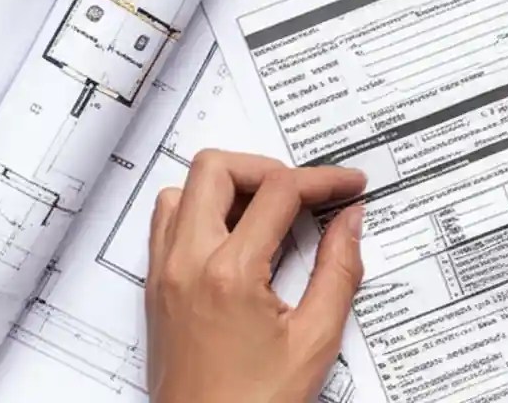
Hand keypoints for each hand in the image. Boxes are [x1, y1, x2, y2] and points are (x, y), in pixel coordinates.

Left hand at [146, 150, 365, 402]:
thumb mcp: (315, 339)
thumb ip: (339, 270)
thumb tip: (350, 221)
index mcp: (229, 273)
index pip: (279, 191)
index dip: (323, 180)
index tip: (348, 186)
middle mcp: (186, 263)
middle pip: (216, 168)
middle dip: (269, 168)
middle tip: (304, 192)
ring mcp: (165, 274)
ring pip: (182, 190)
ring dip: (227, 187)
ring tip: (269, 211)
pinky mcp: (157, 289)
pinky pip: (168, 223)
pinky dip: (202, 212)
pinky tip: (237, 237)